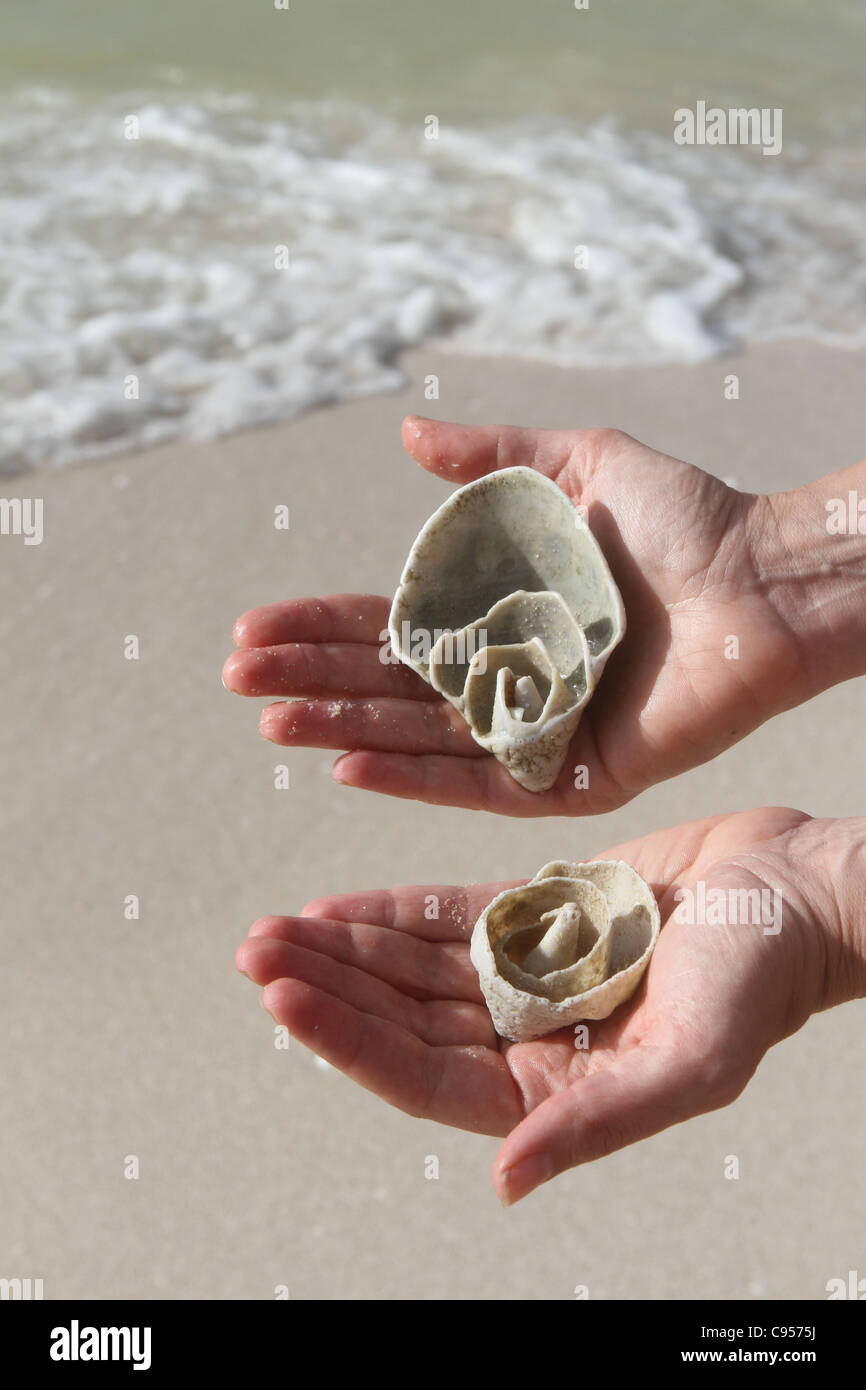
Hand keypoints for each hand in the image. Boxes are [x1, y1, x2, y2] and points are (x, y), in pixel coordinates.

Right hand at [223, 418, 845, 816]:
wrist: (768, 576)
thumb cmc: (687, 519)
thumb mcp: (577, 463)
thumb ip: (492, 454)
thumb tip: (407, 431)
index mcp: (503, 612)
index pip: (392, 627)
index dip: (321, 627)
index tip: (253, 628)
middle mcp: (509, 676)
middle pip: (390, 686)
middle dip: (310, 679)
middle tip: (239, 678)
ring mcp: (539, 730)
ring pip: (421, 738)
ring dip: (342, 728)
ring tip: (272, 721)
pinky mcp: (575, 775)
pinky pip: (485, 783)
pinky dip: (416, 778)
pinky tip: (349, 765)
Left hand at [235, 808, 865, 1203]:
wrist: (795, 894)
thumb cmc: (761, 985)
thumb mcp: (690, 1066)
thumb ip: (597, 1125)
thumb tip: (504, 1184)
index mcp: (555, 1090)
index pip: (424, 1074)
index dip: (350, 1040)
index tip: (285, 998)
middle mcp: (530, 1037)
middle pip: (402, 1018)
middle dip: (328, 986)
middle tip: (257, 950)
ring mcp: (529, 975)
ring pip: (413, 969)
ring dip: (346, 950)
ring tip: (277, 929)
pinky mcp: (540, 917)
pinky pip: (449, 920)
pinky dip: (392, 914)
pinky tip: (340, 909)